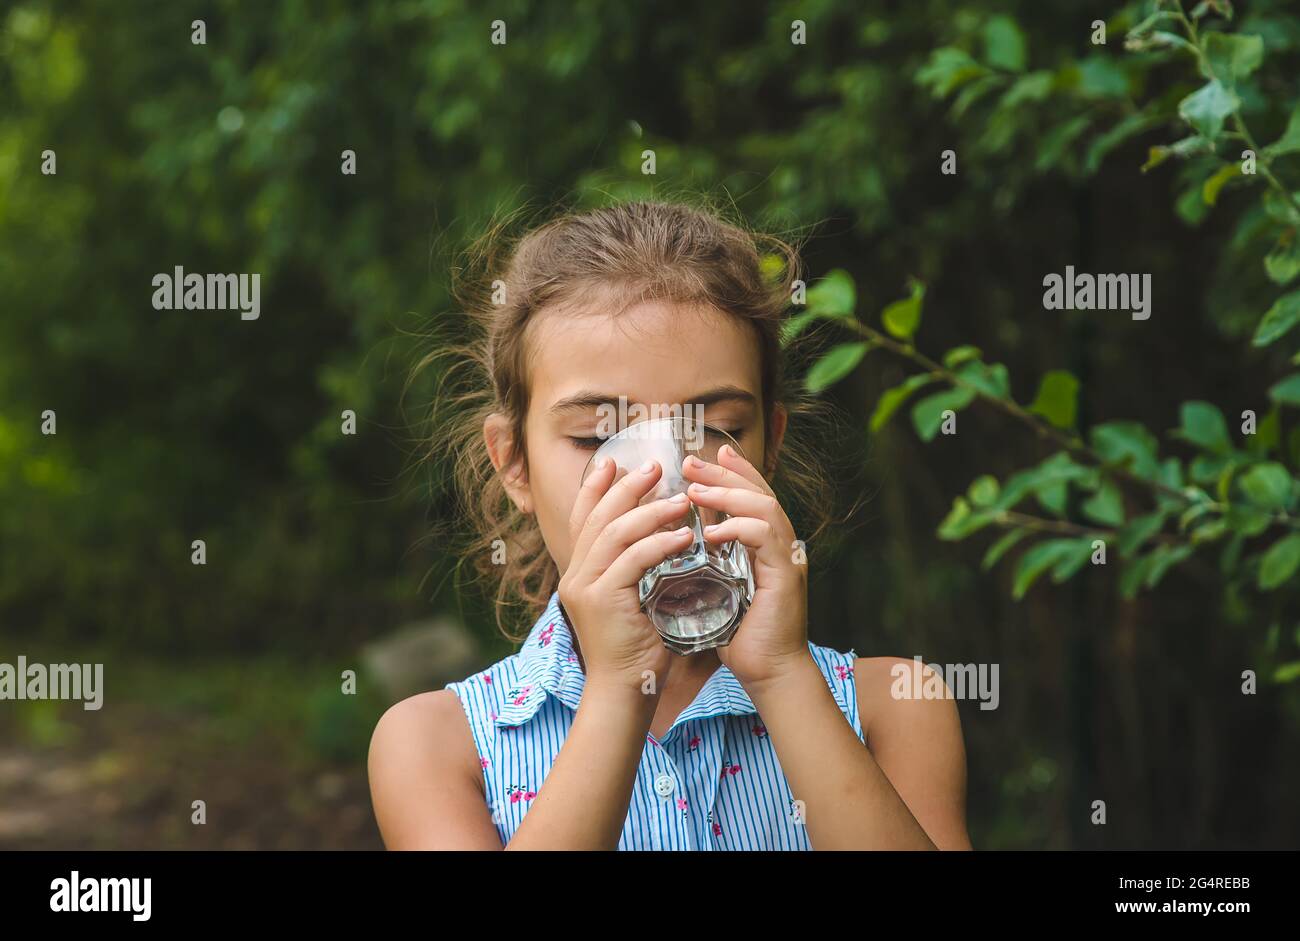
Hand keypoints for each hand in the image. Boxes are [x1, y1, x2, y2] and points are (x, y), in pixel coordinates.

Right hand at [558, 455, 692, 692]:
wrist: (624, 691)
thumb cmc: (636, 648)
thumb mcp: (632, 600)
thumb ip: (634, 570)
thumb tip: (660, 536)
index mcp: (579, 572)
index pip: (582, 519)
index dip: (595, 488)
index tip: (614, 461)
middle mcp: (575, 575)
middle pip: (598, 517)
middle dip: (626, 488)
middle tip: (654, 467)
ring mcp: (585, 587)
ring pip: (615, 533)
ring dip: (650, 512)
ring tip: (681, 500)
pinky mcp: (602, 600)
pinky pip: (633, 560)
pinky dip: (659, 543)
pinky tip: (684, 536)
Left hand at [682, 445, 810, 686]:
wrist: (768, 673)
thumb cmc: (741, 635)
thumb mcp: (718, 586)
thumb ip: (709, 558)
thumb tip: (680, 534)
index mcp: (767, 546)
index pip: (752, 495)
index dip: (731, 472)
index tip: (702, 458)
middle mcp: (783, 545)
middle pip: (758, 491)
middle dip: (724, 472)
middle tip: (690, 461)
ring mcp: (788, 557)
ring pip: (763, 506)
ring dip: (727, 494)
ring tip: (694, 490)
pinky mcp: (786, 575)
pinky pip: (764, 537)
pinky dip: (738, 527)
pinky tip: (711, 531)